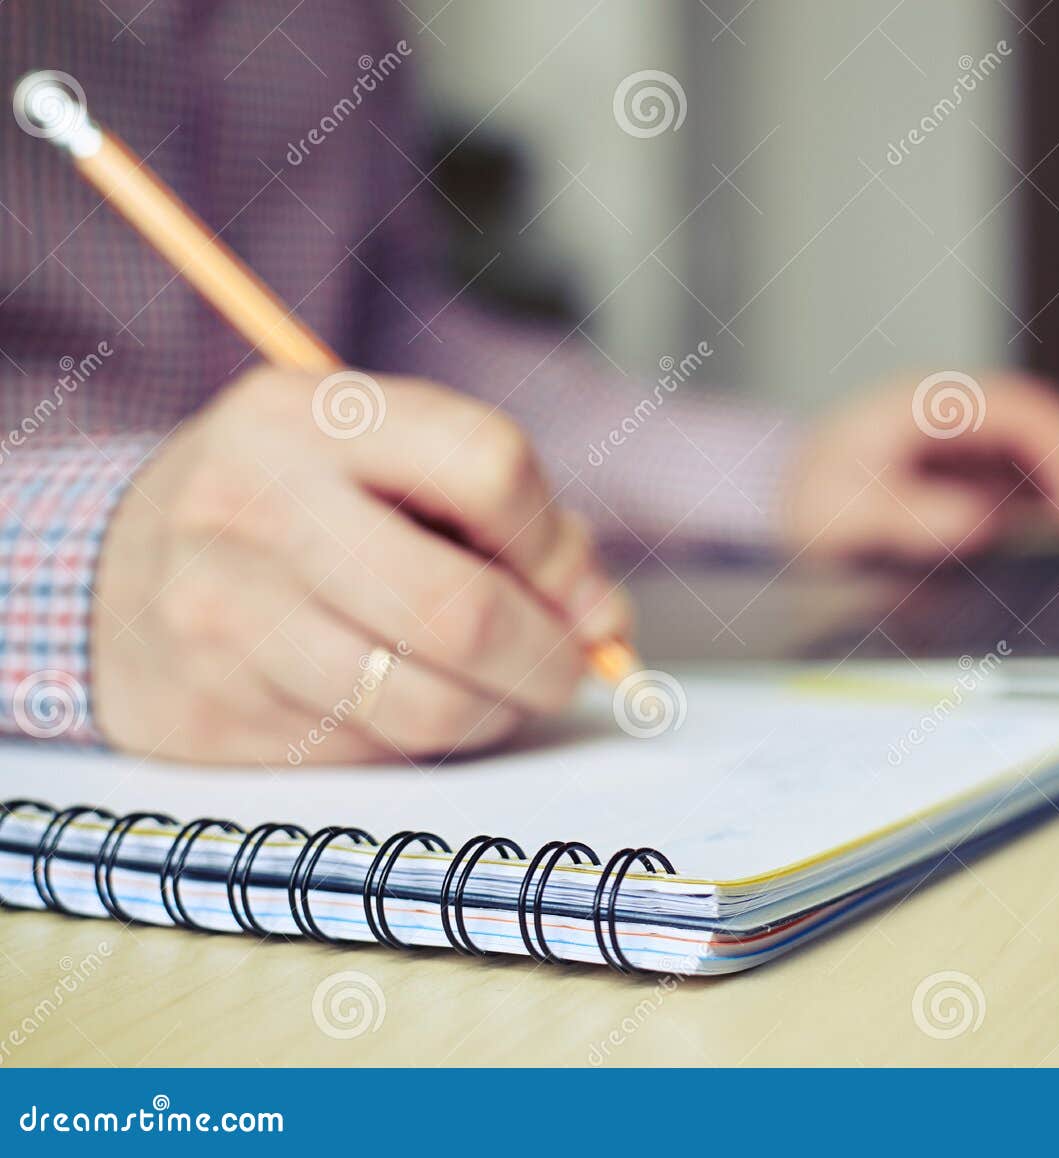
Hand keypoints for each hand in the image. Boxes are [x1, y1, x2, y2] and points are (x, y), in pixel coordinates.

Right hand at [91, 367, 629, 763]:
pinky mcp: (215, 712)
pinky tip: (408, 702)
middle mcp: (254, 505)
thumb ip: (503, 517)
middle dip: (548, 657)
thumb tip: (600, 618)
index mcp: (311, 415)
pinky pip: (373, 750)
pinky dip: (423, 739)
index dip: (559, 546)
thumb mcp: (381, 461)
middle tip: (568, 670)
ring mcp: (222, 615)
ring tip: (499, 690)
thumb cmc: (296, 509)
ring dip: (498, 712)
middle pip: (460, 609)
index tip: (580, 590)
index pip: (488, 466)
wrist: (109, 572)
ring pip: (426, 704)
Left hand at [780, 370, 1058, 563]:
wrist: (787, 499)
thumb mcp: (836, 514)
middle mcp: (968, 413)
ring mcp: (981, 441)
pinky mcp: (988, 473)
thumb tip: (978, 521)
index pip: (1025, 416)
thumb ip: (902, 516)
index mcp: (933, 404)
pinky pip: (1049, 483)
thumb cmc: (807, 498)